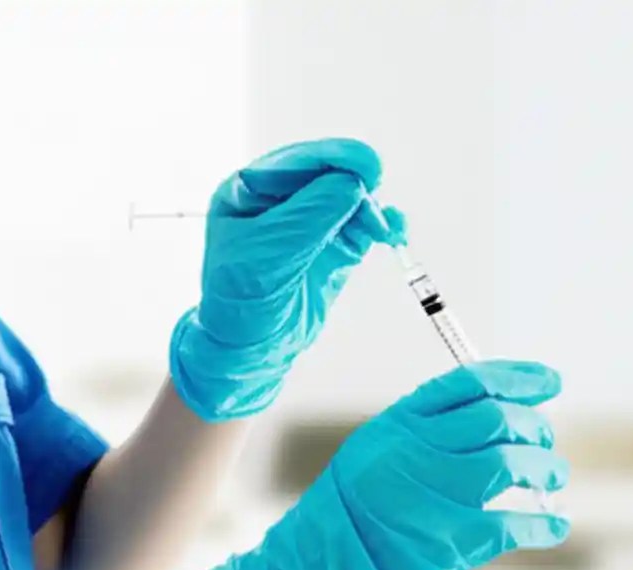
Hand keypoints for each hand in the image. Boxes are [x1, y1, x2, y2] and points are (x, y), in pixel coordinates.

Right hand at [151, 361, 570, 569]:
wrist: (320, 565)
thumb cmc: (353, 510)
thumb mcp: (376, 450)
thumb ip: (426, 431)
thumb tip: (499, 414)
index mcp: (398, 423)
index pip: (468, 384)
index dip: (516, 378)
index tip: (549, 381)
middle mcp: (414, 450)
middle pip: (496, 420)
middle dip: (534, 426)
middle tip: (545, 441)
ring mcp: (432, 493)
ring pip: (511, 463)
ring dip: (543, 468)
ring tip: (551, 475)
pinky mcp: (448, 538)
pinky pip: (512, 523)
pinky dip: (542, 524)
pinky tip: (555, 524)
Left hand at [169, 138, 403, 421]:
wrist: (251, 350)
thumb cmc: (241, 304)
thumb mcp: (268, 255)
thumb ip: (309, 215)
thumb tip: (351, 183)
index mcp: (248, 191)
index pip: (297, 161)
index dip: (334, 157)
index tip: (366, 163)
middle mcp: (280, 200)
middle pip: (328, 173)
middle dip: (356, 182)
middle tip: (377, 189)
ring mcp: (309, 221)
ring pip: (350, 197)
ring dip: (372, 206)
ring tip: (384, 228)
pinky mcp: (335, 245)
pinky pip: (363, 223)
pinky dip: (381, 223)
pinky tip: (392, 231)